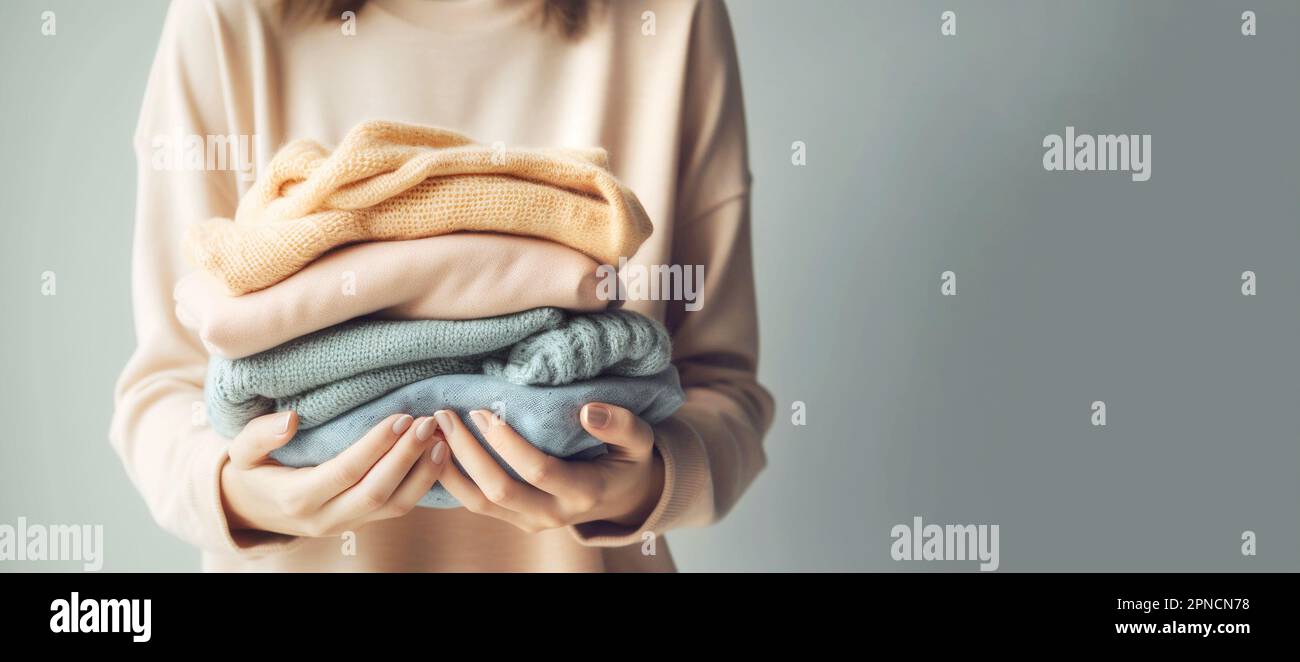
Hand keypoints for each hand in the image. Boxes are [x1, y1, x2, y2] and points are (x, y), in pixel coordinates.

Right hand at [220, 410, 448, 537]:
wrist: (256, 510)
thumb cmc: (253, 472)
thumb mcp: (242, 452)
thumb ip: (260, 434)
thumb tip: (290, 419)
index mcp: (297, 498)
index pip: (346, 471)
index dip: (376, 446)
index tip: (401, 417)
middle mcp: (326, 518)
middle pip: (377, 491)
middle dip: (407, 457)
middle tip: (430, 423)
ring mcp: (348, 524)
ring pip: (395, 506)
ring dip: (423, 473)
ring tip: (443, 440)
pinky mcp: (364, 522)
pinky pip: (399, 508)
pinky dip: (423, 483)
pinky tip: (438, 455)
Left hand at [434, 403, 664, 532]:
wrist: (623, 498)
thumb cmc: (628, 460)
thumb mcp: (639, 440)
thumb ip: (620, 425)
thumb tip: (588, 410)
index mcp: (584, 491)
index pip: (538, 471)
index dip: (508, 444)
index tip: (485, 411)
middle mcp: (554, 514)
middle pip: (499, 491)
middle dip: (467, 453)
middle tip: (446, 416)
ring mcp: (532, 522)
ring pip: (480, 503)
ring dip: (451, 469)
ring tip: (432, 434)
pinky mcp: (517, 520)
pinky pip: (478, 505)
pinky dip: (453, 480)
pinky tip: (437, 452)